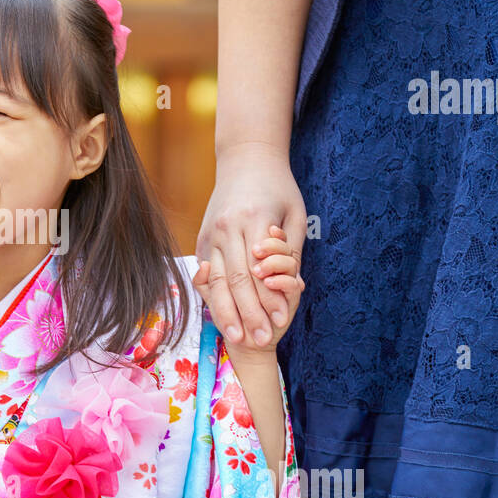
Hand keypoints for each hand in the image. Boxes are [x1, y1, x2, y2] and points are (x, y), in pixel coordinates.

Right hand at [194, 144, 306, 350]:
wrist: (246, 158)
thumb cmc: (278, 186)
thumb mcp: (295, 213)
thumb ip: (291, 249)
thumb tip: (290, 284)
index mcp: (253, 220)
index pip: (259, 270)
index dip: (268, 299)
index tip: (280, 320)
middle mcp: (227, 228)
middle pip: (236, 280)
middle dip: (248, 314)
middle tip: (259, 339)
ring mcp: (210, 233)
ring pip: (217, 281)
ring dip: (226, 312)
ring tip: (237, 336)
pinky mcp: (202, 239)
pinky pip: (208, 274)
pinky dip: (213, 297)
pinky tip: (220, 316)